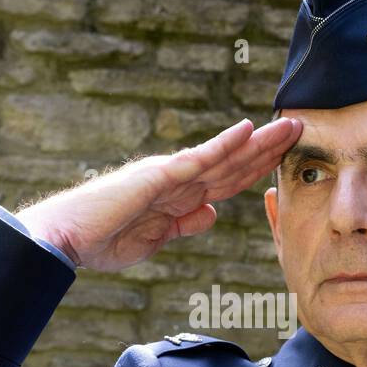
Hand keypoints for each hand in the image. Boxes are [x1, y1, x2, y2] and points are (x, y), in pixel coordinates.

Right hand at [18, 116, 301, 271]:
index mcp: (177, 194)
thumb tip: (212, 214)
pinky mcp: (156, 176)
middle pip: (233, 162)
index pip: (227, 179)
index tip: (285, 155)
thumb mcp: (155, 239)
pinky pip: (197, 159)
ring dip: (259, 141)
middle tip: (301, 126)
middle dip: (268, 147)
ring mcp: (167, 174)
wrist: (65, 240)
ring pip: (224, 156)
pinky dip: (224, 145)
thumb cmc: (101, 240)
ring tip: (289, 125)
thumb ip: (184, 224)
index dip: (257, 166)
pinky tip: (247, 131)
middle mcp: (176, 177)